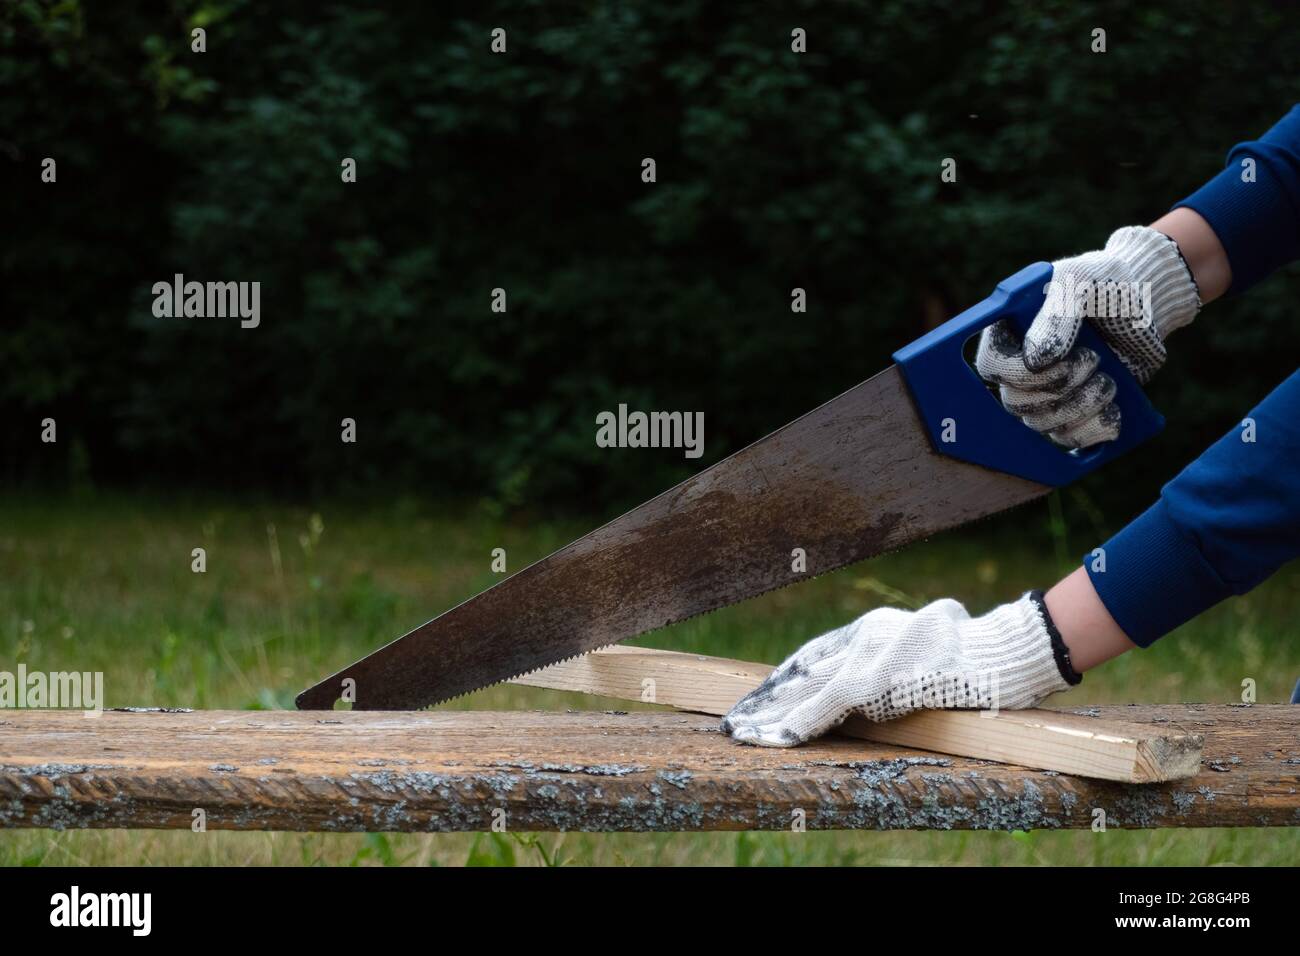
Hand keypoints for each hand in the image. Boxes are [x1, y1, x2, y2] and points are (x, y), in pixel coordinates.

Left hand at [720, 593, 1078, 746]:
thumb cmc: (973, 653)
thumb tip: (881, 682)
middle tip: (736, 719)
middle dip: (767, 697)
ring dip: (772, 714)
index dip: (785, 680)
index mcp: (872, 629)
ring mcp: (866, 657)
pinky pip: (826, 705)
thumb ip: (895, 660)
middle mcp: (862, 636)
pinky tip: (777, 737)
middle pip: (802, 670)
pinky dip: (800, 722)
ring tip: (742, 732)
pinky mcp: (874, 681)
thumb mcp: (926, 646)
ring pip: (805, 688)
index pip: (815, 657)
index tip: (759, 699)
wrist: (1002, 652)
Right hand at [975, 225, 1199, 448]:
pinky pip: (1068, 439)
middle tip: (1095, 361)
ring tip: (1109, 381)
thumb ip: (1057, 315)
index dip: (1019, 372)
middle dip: (1061, 389)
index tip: (1058, 358)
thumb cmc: (1107, 283)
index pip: (992, 366)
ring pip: (1043, 424)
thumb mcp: (1082, 283)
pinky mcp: (1073, 411)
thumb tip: (1035, 362)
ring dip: (1082, 407)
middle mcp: (1020, 366)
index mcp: (1011, 331)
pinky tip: (1115, 412)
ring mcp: (1046, 393)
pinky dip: (1093, 431)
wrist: (1147, 304)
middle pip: (1016, 402)